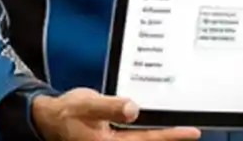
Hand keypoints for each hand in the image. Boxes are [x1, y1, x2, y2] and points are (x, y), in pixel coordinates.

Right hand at [31, 88, 200, 140]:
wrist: (49, 119)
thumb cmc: (66, 112)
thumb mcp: (87, 105)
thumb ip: (110, 107)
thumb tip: (133, 109)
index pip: (148, 140)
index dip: (172, 136)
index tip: (192, 132)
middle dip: (169, 139)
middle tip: (193, 132)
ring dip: (159, 137)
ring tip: (180, 131)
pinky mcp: (112, 140)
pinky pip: (136, 139)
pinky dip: (148, 134)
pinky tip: (157, 128)